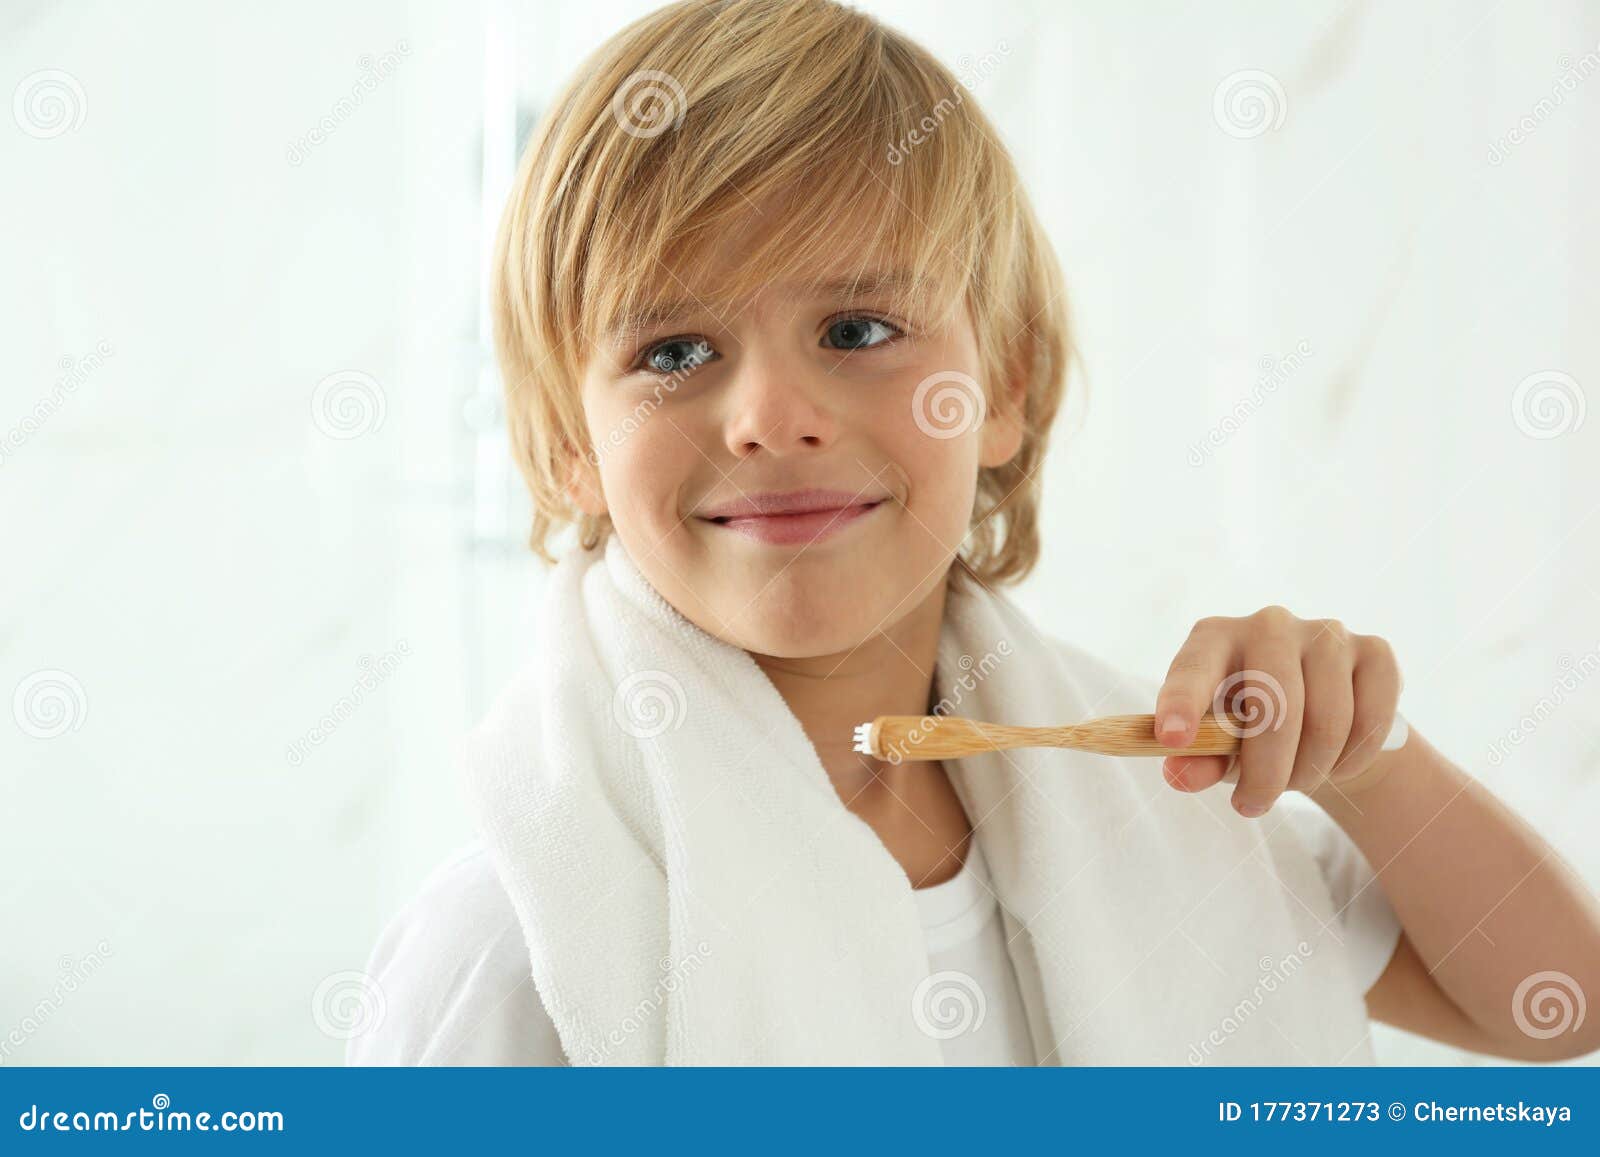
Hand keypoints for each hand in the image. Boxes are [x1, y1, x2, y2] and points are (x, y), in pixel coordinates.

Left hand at [1153, 606, 1401, 816]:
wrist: (1320, 719)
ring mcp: (1326, 633)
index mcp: (1214, 639)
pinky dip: (1354, 759)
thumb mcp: (1216, 748)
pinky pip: (1372, 720)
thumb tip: (1179, 775)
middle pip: (1274, 707)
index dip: (1182, 701)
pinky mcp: (1374, 650)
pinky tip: (1337, 762)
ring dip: (1312, 770)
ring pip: (1327, 722)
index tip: (1173, 738)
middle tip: (1253, 805)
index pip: (1193, 668)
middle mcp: (1268, 624)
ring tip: (1297, 778)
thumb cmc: (1250, 730)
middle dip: (1267, 772)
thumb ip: (1196, 760)